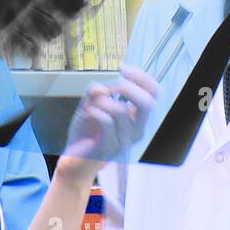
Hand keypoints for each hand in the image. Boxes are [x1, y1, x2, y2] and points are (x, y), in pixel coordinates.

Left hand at [57, 64, 159, 186]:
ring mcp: (124, 141)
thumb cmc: (86, 132)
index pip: (155, 94)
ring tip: (91, 106)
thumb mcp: (92, 104)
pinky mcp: (108, 148)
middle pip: (148, 103)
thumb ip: (98, 91)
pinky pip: (106, 121)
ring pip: (120, 109)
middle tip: (111, 86)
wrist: (74, 160)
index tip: (123, 68)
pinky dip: (94, 111)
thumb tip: (102, 87)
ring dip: (102, 101)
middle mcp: (137, 130)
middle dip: (128, 87)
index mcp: (138, 118)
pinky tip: (88, 113)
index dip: (142, 77)